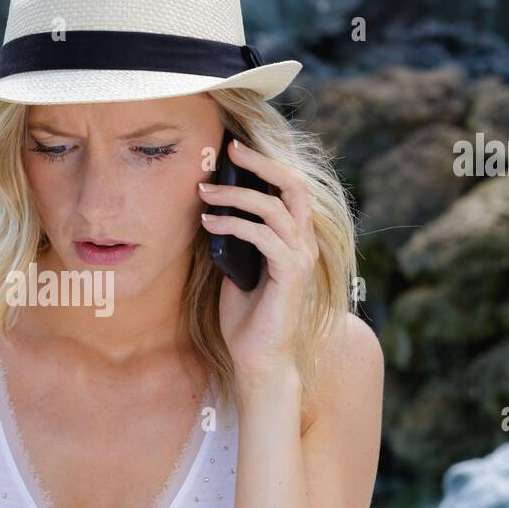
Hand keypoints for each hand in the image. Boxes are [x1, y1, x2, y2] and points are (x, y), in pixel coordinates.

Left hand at [198, 137, 319, 385]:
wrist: (257, 357)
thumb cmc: (246, 316)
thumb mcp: (236, 266)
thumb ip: (236, 238)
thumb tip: (214, 207)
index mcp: (294, 238)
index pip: (289, 188)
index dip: (265, 164)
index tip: (234, 149)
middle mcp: (304, 243)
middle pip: (292, 186)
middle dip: (261, 163)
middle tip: (229, 151)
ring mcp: (300, 258)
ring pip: (273, 208)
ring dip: (235, 196)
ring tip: (203, 194)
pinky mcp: (290, 274)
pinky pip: (263, 236)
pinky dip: (233, 224)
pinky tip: (209, 223)